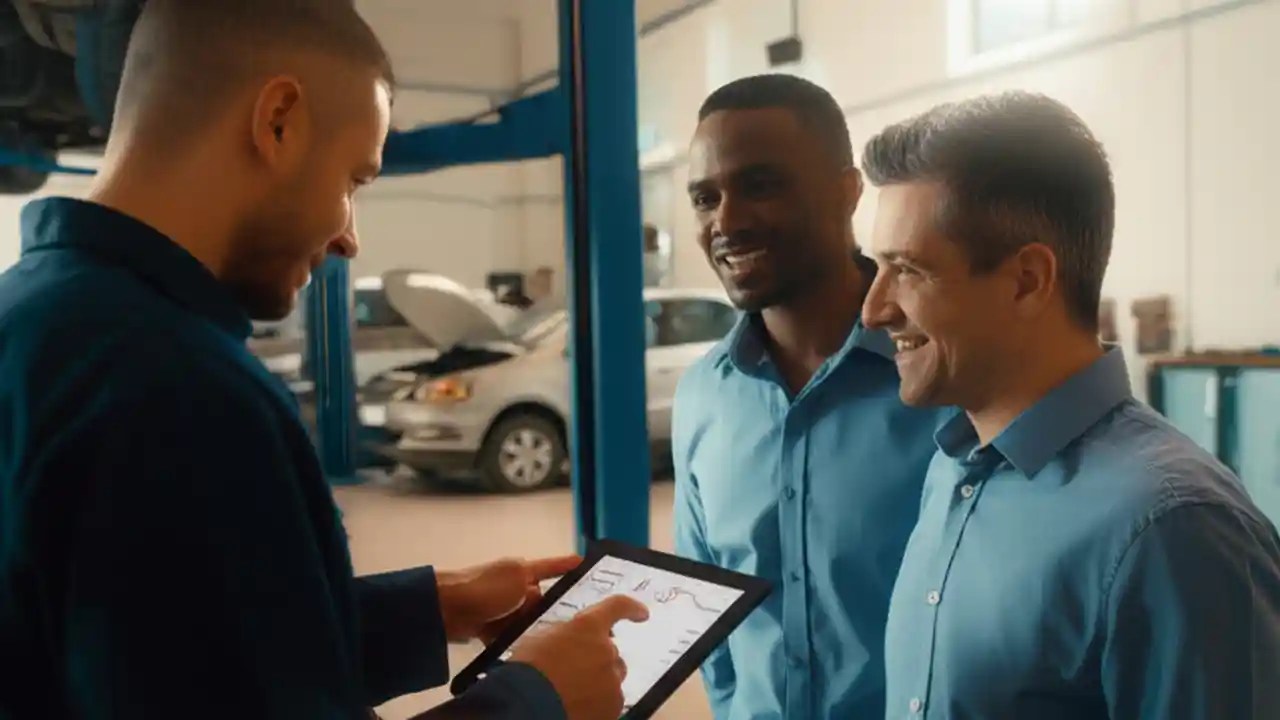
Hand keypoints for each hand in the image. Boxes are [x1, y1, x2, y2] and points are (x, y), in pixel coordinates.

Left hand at [436, 555, 580, 643]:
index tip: (584, 563)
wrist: (445, 608)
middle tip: (567, 628)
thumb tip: (537, 599)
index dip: (567, 565)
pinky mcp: (488, 626)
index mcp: (521, 570)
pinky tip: (522, 653)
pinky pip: (508, 636)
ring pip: (525, 621)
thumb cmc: (484, 588)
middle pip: (540, 601)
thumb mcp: (517, 581)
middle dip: (547, 613)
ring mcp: (500, 607)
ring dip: (529, 631)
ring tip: (544, 644)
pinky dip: (512, 642)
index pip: (551, 566)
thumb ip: (534, 590)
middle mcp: (512, 587)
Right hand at [509, 594, 650, 719]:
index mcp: (588, 627)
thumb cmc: (526, 671)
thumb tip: (573, 638)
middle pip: (610, 653)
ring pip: (611, 679)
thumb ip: (564, 633)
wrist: (526, 706)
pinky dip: (597, 704)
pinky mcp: (612, 708)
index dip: (631, 608)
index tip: (641, 613)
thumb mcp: (539, 638)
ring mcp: (612, 681)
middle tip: (574, 671)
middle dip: (596, 659)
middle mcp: (606, 651)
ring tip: (570, 693)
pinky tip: (575, 707)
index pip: (617, 607)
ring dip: (597, 682)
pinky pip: (609, 703)